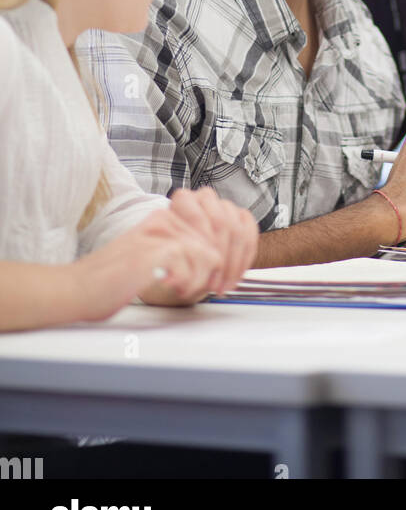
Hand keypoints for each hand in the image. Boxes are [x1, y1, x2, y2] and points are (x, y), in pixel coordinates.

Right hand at [74, 191, 257, 319]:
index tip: (216, 280)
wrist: (79, 289)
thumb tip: (217, 262)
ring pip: (210, 253)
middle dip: (216, 271)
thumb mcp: (154, 258)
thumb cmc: (113, 280)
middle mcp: (165, 220)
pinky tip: (171, 288)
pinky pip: (194, 264)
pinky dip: (190, 282)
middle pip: (217, 241)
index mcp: (166, 218)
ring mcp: (159, 233)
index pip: (213, 228)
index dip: (223, 257)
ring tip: (182, 289)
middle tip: (202, 290)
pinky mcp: (154, 251)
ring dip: (203, 278)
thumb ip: (183, 254)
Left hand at [151, 188, 259, 297]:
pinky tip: (236, 276)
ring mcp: (226, 206)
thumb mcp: (165, 254)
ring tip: (223, 285)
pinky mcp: (242, 216)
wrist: (184, 257)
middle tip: (214, 283)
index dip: (201, 245)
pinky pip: (250, 235)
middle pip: (221, 223)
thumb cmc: (173, 255)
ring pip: (237, 230)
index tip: (201, 268)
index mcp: (183, 200)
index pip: (197, 217)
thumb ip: (173, 257)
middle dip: (219, 258)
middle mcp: (205, 198)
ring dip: (232, 264)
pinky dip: (245, 259)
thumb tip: (177, 271)